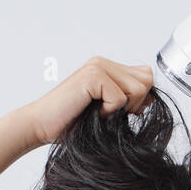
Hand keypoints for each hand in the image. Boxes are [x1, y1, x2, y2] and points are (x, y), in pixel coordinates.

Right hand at [16, 57, 154, 147]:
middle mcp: (102, 63)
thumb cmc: (69, 123)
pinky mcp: (92, 77)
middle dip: (136, 103)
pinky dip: (109, 113)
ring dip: (123, 108)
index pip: (145, 75)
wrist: (40, 126)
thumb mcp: (106, 110)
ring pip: (138, 88)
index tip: (120, 112)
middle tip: (111, 113)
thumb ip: (127, 99)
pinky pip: (121, 98)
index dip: (140, 98)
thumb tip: (150, 100)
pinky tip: (92, 114)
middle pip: (147, 79)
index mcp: (106, 68)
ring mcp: (97, 67)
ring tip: (101, 113)